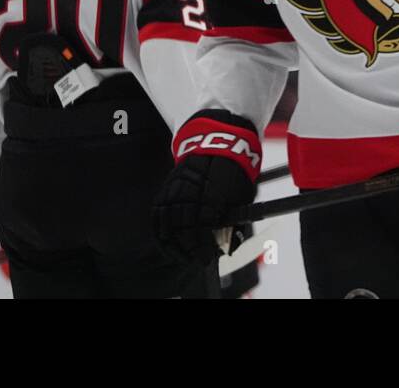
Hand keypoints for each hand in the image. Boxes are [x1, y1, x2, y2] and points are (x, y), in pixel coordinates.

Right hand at [153, 111, 260, 262]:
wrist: (219, 138)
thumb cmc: (234, 168)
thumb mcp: (241, 195)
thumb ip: (232, 222)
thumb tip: (226, 246)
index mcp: (210, 197)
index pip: (202, 232)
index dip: (204, 249)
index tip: (207, 259)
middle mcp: (189, 194)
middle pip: (183, 231)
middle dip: (189, 250)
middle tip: (197, 260)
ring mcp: (175, 190)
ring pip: (167, 224)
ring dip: (173, 244)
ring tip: (181, 255)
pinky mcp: (166, 187)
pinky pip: (157, 213)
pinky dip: (160, 230)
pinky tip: (165, 240)